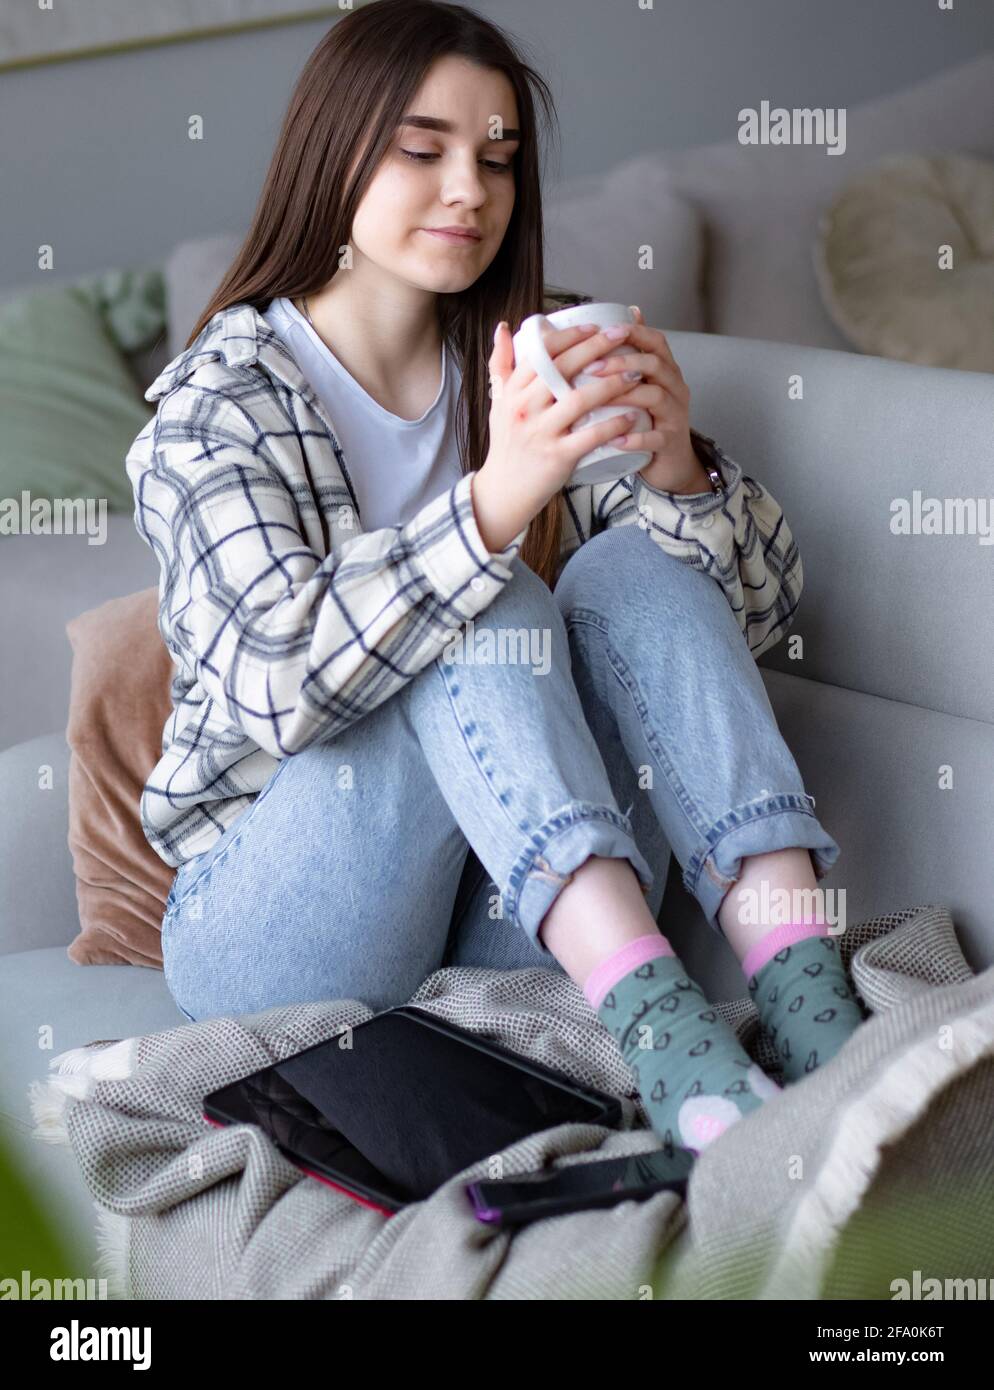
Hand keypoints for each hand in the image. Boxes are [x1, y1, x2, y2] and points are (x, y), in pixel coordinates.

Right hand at [472, 320, 645, 551]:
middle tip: (623, 335)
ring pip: (580, 399)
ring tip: (636, 373)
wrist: (504, 490)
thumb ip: (501, 365)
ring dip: (612, 383)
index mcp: (512, 390)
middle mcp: (524, 408)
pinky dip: (612, 425)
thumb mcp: (498, 402)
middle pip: (563, 368)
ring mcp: (540, 432)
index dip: (572, 335)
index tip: (596, 326)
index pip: (543, 352)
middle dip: (597, 347)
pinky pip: (590, 436)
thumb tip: (503, 327)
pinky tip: (631, 415)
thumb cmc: (506, 444)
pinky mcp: (557, 456)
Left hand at [583, 306, 707, 493]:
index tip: (605, 332)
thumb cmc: (648, 422)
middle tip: (591, 368)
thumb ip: (626, 362)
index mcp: (666, 371)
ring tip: (597, 400)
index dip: (634, 332)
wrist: (670, 464)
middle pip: (655, 364)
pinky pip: (655, 437)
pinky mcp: (671, 442)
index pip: (656, 341)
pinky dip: (634, 438)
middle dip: (622, 362)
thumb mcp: (638, 388)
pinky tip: (614, 439)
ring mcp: (676, 415)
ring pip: (656, 396)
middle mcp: (675, 388)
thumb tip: (605, 328)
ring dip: (625, 395)